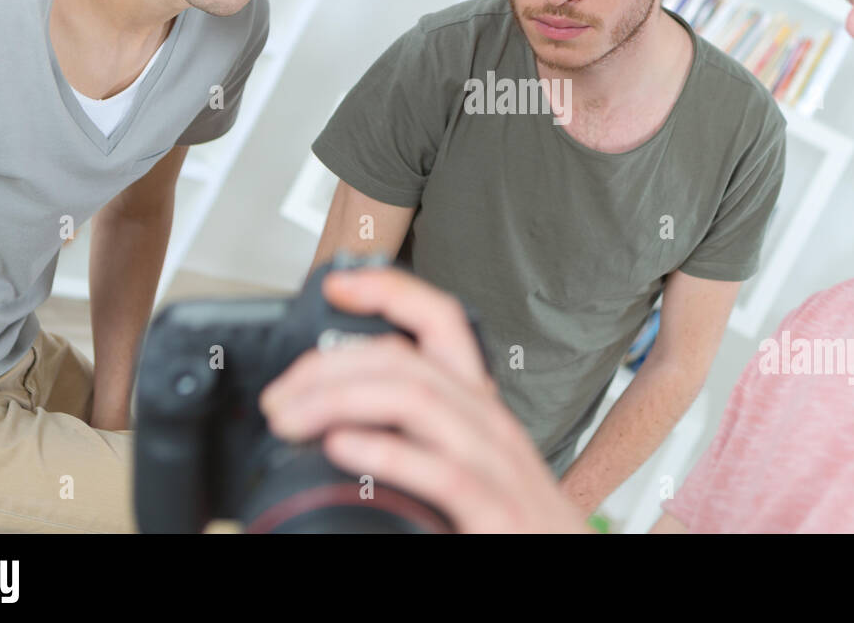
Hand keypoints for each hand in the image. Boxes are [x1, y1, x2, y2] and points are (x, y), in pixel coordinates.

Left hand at [259, 267, 589, 532]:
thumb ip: (421, 437)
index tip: (338, 283)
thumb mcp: (472, 463)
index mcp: (480, 408)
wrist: (571, 569)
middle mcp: (490, 425)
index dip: (390, 291)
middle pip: (408, 362)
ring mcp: (496, 467)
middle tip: (281, 394)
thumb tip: (341, 425)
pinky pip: (441, 471)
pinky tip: (340, 448)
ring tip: (291, 418)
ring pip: (418, 401)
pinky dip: (383, 453)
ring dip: (340, 400)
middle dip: (331, 366)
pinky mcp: (497, 512)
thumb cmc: (516, 525)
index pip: (442, 322)